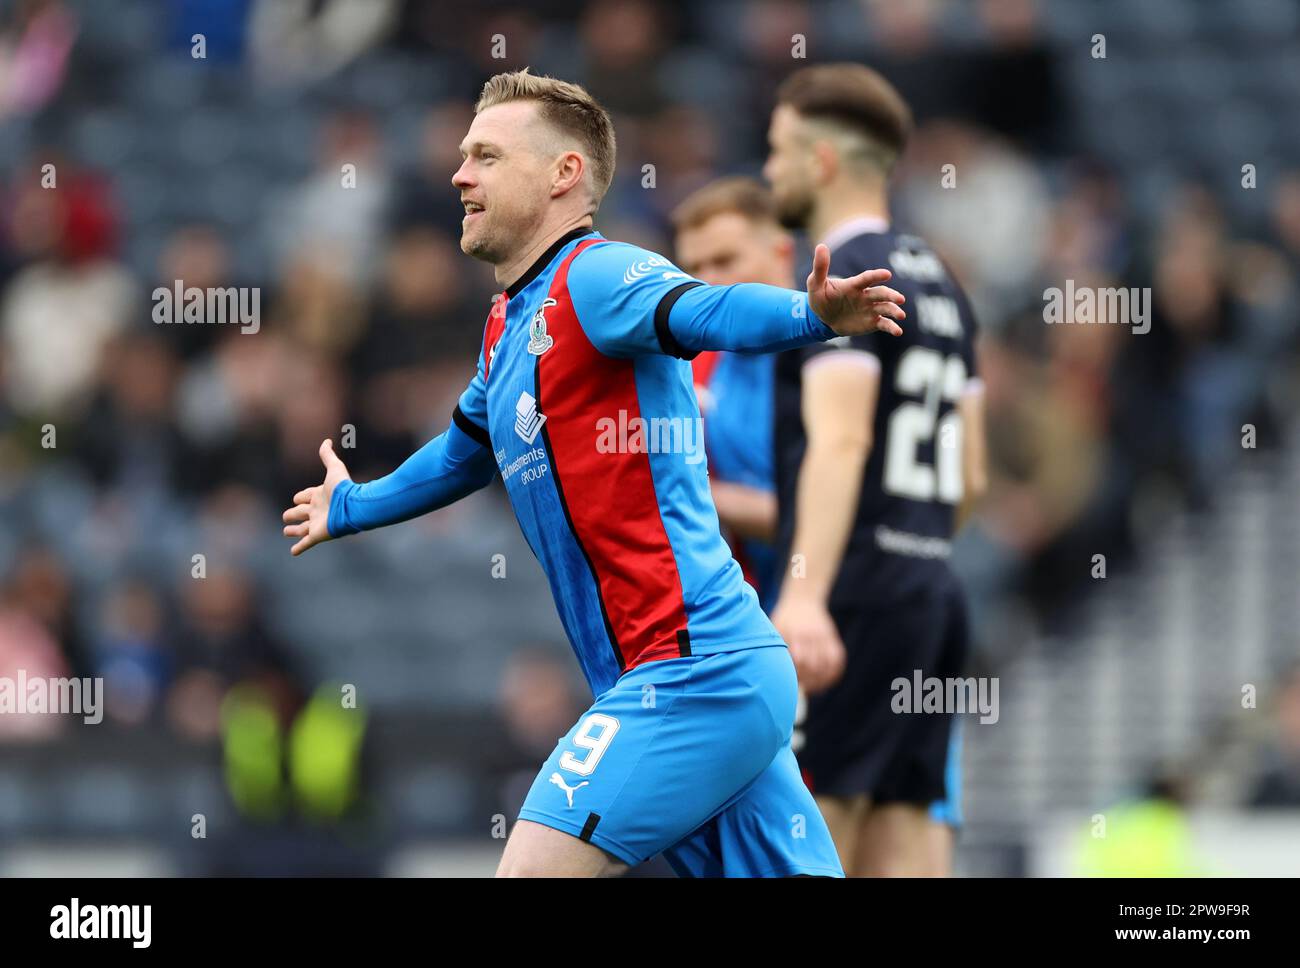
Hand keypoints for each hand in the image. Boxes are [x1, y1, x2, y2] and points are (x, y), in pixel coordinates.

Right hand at [282, 439, 352, 555]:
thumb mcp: (334, 468)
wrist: (352, 507)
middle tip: (287, 515)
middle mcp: (318, 510)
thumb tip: (327, 440)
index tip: (297, 498)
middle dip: (294, 513)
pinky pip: (306, 543)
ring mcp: (317, 523)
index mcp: (320, 495)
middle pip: (301, 512)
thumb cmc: (344, 488)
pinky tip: (293, 552)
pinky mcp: (317, 535)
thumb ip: (328, 456)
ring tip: (286, 531)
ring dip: (293, 530)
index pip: (306, 496)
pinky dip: (299, 547)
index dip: (301, 496)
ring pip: (301, 528)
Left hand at [771, 593, 846, 694]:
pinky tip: (824, 680)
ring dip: (820, 680)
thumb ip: (776, 647)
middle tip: (799, 685)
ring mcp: (825, 637)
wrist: (803, 599)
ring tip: (810, 686)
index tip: (790, 681)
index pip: (800, 661)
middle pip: (814, 665)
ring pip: (828, 665)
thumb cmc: (784, 618)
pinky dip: (833, 673)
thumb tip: (774, 673)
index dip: (796, 675)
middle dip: (807, 679)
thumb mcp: (776, 628)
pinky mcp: (833, 639)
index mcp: (796, 633)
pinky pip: (838, 660)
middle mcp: (812, 635)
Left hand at [806, 243, 905, 336]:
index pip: (868, 278)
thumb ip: (820, 267)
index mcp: (854, 285)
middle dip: (891, 295)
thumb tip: (820, 246)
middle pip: (881, 293)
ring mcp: (870, 308)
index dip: (877, 275)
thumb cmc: (820, 298)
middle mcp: (866, 295)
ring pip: (886, 307)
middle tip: (900, 299)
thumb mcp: (815, 284)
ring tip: (901, 315)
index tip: (887, 274)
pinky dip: (892, 327)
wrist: (822, 319)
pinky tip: (898, 332)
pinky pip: (884, 323)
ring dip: (894, 310)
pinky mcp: (872, 322)